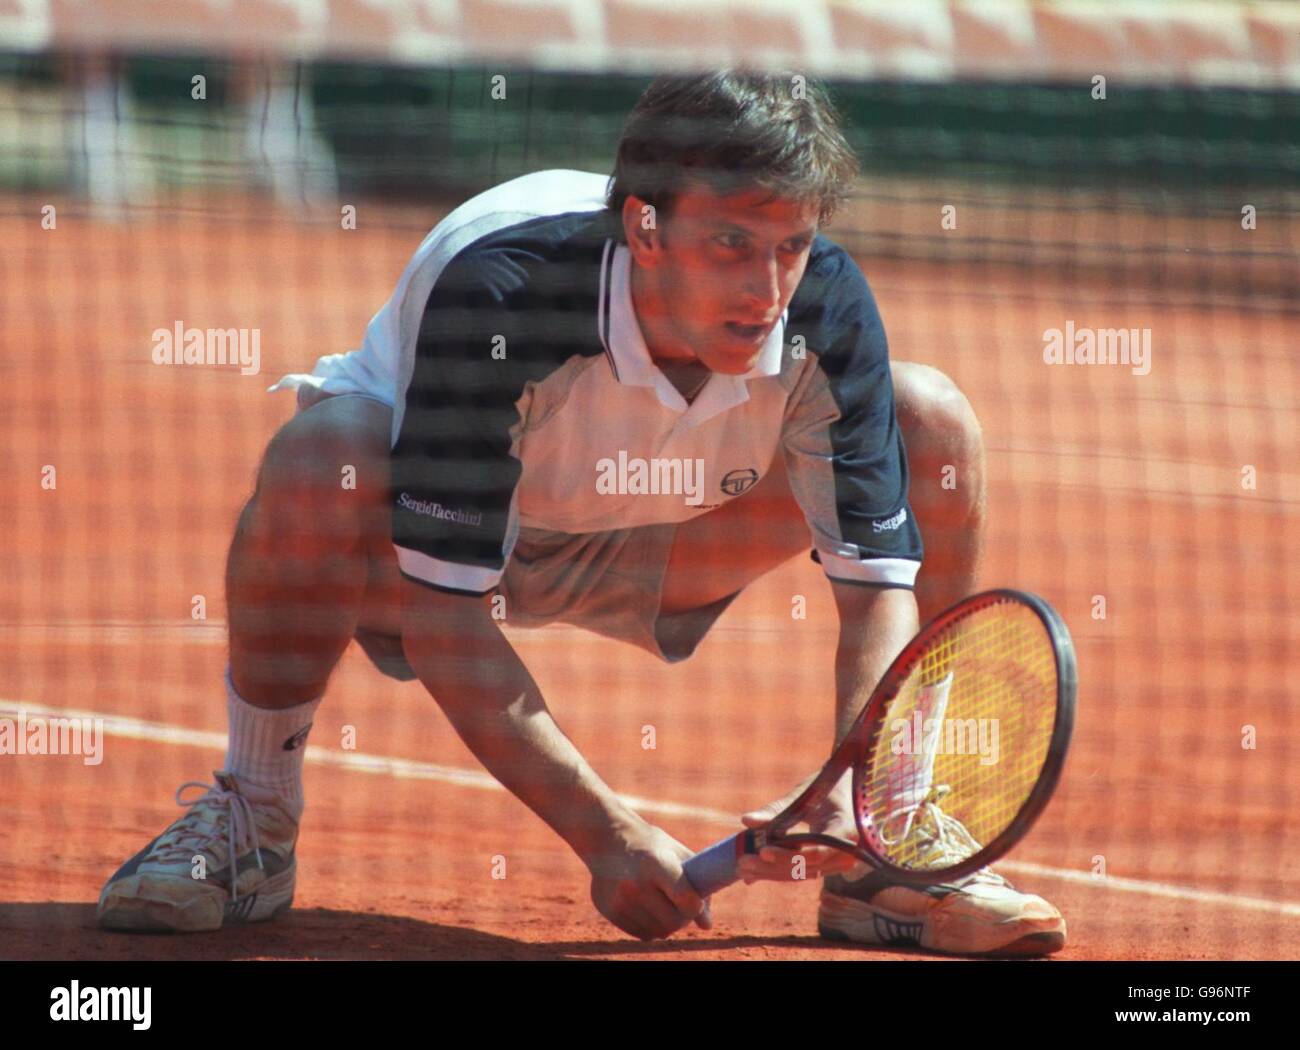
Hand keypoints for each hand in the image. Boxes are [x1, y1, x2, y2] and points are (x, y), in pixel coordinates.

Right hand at [588, 821, 712, 939]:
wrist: (606, 837)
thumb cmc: (649, 845)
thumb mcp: (676, 854)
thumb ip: (695, 887)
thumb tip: (707, 925)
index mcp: (656, 863)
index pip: (687, 900)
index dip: (695, 906)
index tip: (694, 900)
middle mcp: (636, 884)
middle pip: (674, 921)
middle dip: (683, 917)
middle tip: (680, 905)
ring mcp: (620, 900)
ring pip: (659, 931)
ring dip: (667, 923)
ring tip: (663, 904)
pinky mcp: (610, 911)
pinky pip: (642, 933)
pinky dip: (651, 926)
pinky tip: (647, 907)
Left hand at [735, 769, 859, 883]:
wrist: (852, 788)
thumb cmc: (829, 784)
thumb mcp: (805, 793)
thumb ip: (777, 809)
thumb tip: (746, 820)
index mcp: (847, 830)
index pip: (816, 852)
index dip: (788, 855)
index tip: (762, 851)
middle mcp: (847, 853)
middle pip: (805, 868)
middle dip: (771, 868)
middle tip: (742, 863)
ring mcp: (839, 862)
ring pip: (801, 874)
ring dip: (771, 873)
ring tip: (743, 868)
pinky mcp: (828, 865)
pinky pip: (802, 872)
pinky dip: (778, 870)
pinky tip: (754, 872)